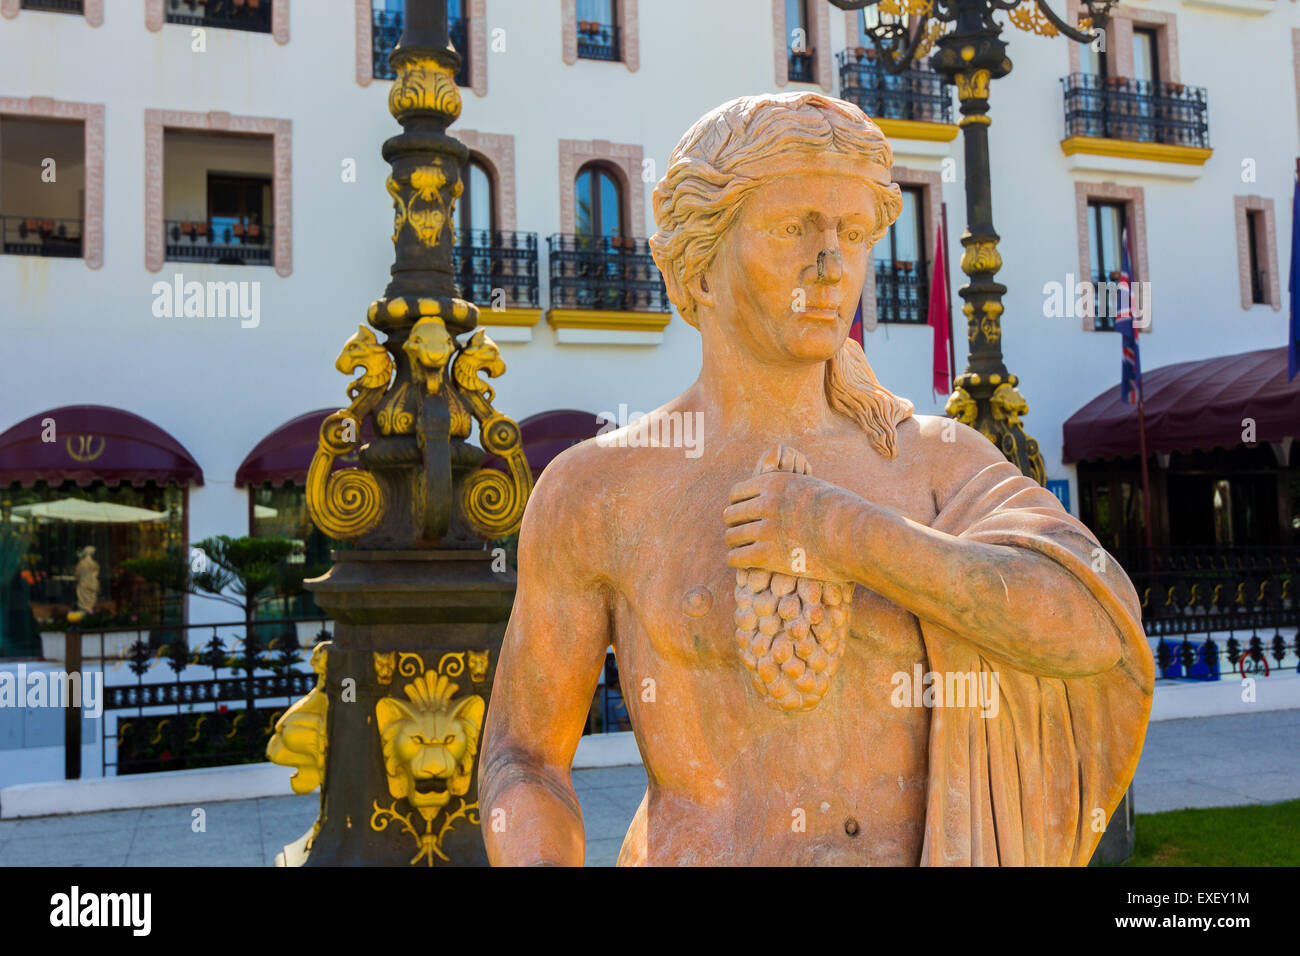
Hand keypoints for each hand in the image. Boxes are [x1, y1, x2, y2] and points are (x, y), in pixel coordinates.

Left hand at [722, 445, 854, 581]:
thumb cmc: (845, 513)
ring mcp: (765, 528)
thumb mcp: (815, 487)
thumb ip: (795, 488)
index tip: (744, 517)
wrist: (857, 536)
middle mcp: (766, 503)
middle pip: (730, 515)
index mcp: (774, 482)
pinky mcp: (768, 554)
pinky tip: (746, 564)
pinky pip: (737, 558)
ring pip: (732, 537)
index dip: (739, 506)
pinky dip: (738, 561)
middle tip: (743, 536)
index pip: (737, 493)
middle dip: (736, 526)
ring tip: (744, 551)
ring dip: (736, 545)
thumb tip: (792, 491)